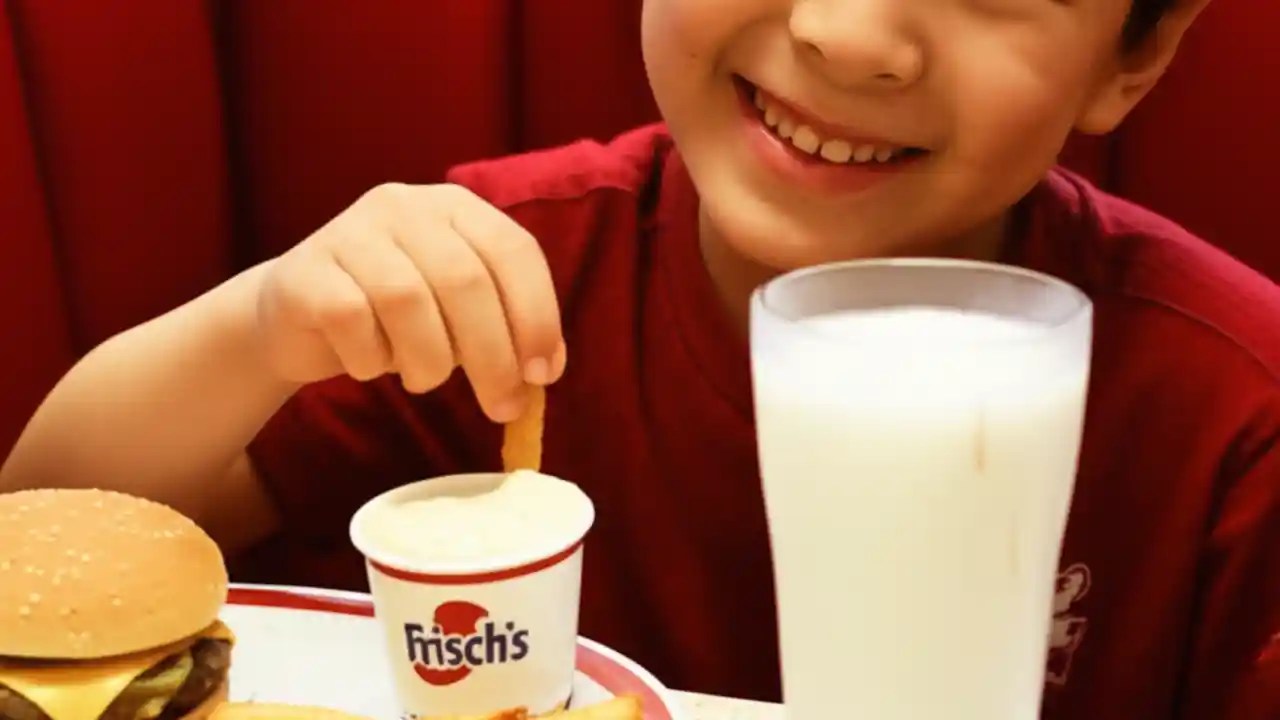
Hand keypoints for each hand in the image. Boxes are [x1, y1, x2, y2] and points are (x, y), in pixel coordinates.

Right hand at [254, 183, 564, 421]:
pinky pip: (351, 320)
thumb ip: (506, 328)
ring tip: (426, 380)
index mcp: (455, 206)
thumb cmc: (395, 317)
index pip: (514, 249)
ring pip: (407, 300)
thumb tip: (545, 370)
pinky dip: (372, 359)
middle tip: (503, 407)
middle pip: (465, 280)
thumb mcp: (459, 313)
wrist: (297, 316)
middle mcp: (405, 205)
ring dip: (430, 360)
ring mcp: (350, 232)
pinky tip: (372, 365)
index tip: (543, 375)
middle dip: (493, 355)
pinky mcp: (306, 271)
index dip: (537, 314)